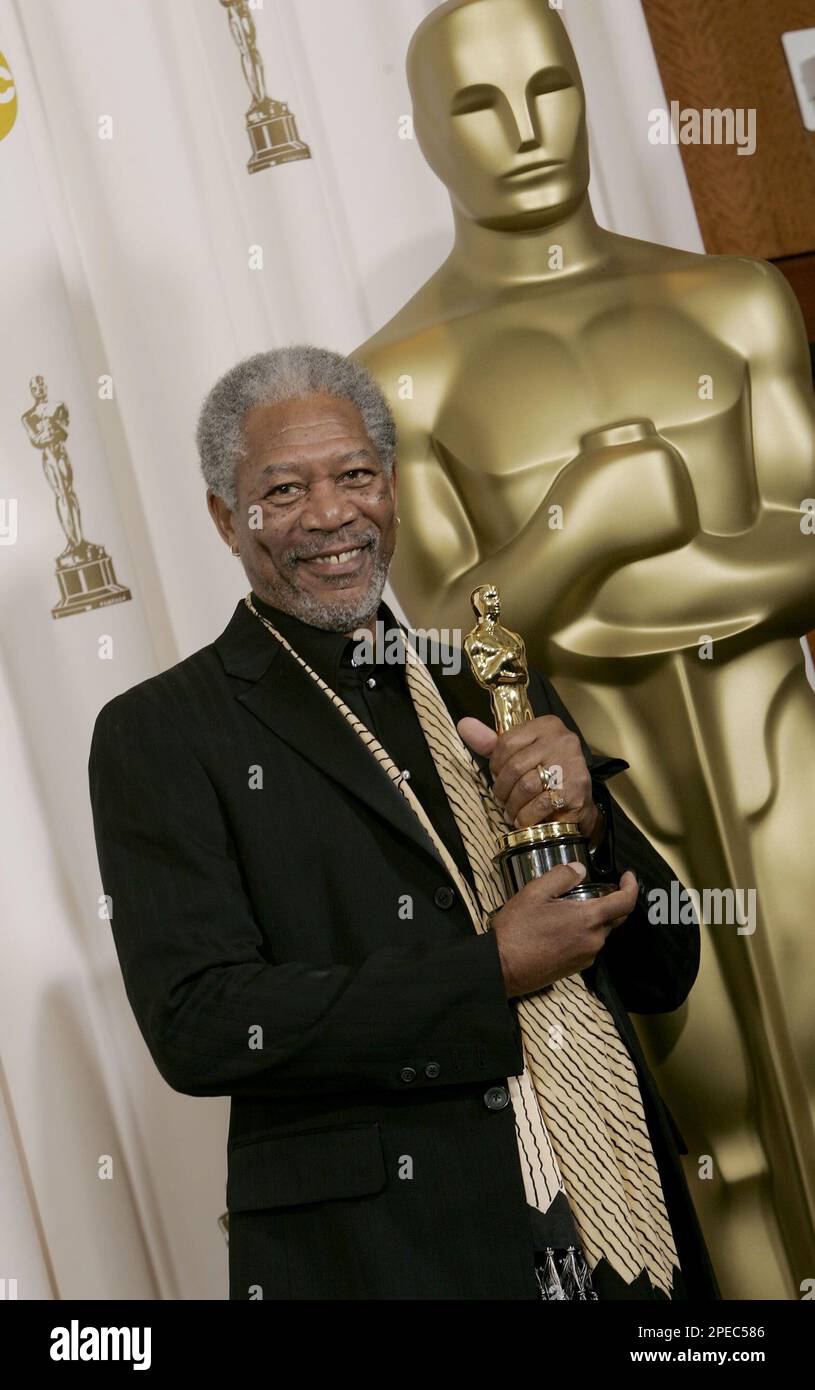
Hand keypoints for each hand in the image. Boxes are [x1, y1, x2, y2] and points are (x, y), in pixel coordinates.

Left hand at [458, 714, 597, 841]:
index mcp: (546, 726)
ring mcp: (570, 765)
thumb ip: (491, 743)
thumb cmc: (545, 775)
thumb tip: (464, 726)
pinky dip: (527, 816)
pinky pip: (540, 804)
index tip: (497, 777)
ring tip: (511, 812)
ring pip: (526, 786)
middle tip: (502, 800)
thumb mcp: (519, 754)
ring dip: (513, 805)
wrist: (578, 802)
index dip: (495, 765)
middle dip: (503, 789)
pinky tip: (523, 820)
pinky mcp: (575, 790)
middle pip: (514, 766)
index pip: (506, 742)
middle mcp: (562, 740)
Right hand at [490, 863, 638, 998]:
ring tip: (570, 908)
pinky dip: (583, 933)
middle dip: (612, 902)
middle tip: (595, 889)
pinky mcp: (576, 969)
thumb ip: (561, 876)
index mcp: (589, 919)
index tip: (627, 876)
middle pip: (615, 918)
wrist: (502, 968)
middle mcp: (594, 940)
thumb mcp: (535, 893)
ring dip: (593, 919)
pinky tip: (562, 928)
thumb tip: (579, 869)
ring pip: (600, 932)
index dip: (631, 886)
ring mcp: (586, 957)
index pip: (625, 902)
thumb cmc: (517, 929)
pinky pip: (588, 946)